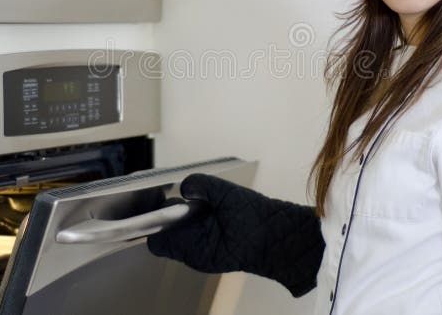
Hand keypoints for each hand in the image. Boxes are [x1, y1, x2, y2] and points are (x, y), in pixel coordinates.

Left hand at [147, 173, 324, 297]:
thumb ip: (202, 185)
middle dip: (174, 214)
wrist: (285, 239)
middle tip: (187, 200)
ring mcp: (206, 254)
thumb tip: (186, 185)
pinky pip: (197, 234)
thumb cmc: (260, 224)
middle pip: (168, 234)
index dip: (156, 220)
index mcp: (194, 248)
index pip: (156, 240)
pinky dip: (200, 221)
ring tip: (204, 205)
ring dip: (188, 217)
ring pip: (183, 233)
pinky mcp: (216, 249)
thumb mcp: (228, 195)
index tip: (161, 203)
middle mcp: (197, 255)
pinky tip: (214, 212)